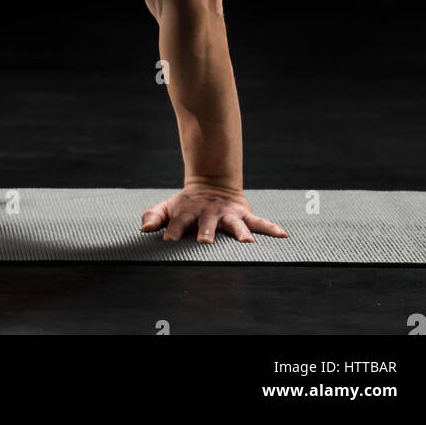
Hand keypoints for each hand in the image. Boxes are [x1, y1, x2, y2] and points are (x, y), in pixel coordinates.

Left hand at [141, 186, 287, 243]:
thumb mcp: (168, 208)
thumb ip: (154, 217)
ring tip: (247, 242)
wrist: (211, 184)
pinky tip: (282, 235)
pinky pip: (259, 221)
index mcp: (189, 213)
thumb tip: (143, 229)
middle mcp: (209, 214)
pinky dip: (270, 227)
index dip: (173, 230)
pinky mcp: (243, 214)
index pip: (179, 223)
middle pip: (207, 224)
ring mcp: (227, 214)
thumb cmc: (186, 205)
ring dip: (240, 232)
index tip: (168, 239)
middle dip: (207, 232)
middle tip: (205, 242)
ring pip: (235, 224)